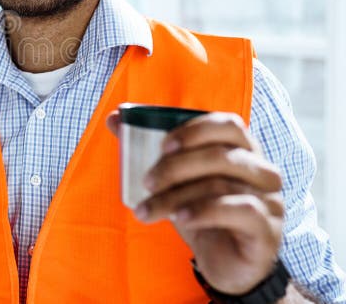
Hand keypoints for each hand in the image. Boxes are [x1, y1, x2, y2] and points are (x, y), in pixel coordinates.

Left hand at [107, 110, 284, 294]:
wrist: (225, 267)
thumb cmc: (200, 216)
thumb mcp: (174, 184)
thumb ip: (147, 151)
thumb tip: (114, 118)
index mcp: (242, 152)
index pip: (228, 125)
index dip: (195, 130)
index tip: (162, 146)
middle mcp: (262, 172)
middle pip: (221, 154)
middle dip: (176, 167)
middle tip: (145, 182)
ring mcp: (270, 201)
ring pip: (222, 183)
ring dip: (176, 195)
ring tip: (147, 209)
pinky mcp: (268, 230)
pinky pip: (241, 210)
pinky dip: (204, 211)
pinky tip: (180, 219)